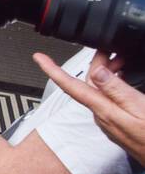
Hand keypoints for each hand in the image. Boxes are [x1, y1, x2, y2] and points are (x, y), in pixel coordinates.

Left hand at [34, 50, 144, 165]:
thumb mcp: (140, 109)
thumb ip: (117, 91)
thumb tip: (97, 73)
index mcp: (103, 110)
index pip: (70, 86)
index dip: (52, 70)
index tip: (39, 57)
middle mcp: (102, 116)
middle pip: (90, 83)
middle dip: (96, 63)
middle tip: (108, 48)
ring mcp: (109, 122)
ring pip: (100, 91)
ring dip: (108, 73)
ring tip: (121, 60)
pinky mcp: (118, 125)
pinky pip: (109, 100)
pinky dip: (114, 86)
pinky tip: (124, 81)